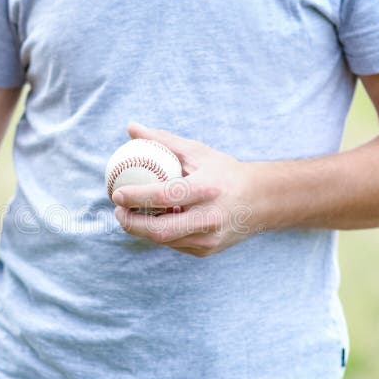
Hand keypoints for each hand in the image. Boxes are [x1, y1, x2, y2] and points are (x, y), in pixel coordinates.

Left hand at [111, 123, 265, 256]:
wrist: (261, 201)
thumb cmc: (224, 172)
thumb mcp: (197, 152)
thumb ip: (163, 141)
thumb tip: (131, 127)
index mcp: (207, 189)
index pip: (164, 196)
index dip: (136, 197)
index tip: (116, 193)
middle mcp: (209, 218)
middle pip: (159, 230)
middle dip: (131, 224)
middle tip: (118, 211)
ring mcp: (208, 239)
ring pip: (164, 240)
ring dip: (141, 230)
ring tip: (129, 215)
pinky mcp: (206, 251)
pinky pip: (174, 244)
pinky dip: (158, 234)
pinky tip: (151, 222)